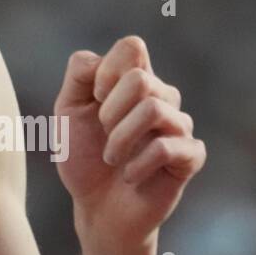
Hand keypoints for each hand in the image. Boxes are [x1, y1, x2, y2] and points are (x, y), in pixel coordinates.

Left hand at [53, 36, 205, 252]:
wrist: (96, 207)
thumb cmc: (83, 155)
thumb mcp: (67, 110)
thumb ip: (79, 74)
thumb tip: (102, 62)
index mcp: (133, 80)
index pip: (132, 47)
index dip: (107, 72)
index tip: (94, 99)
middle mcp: (161, 97)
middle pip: (141, 78)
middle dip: (110, 110)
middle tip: (103, 132)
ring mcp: (178, 126)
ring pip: (154, 109)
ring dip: (120, 139)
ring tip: (112, 158)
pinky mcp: (189, 157)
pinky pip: (167, 147)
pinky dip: (137, 164)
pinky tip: (129, 177)